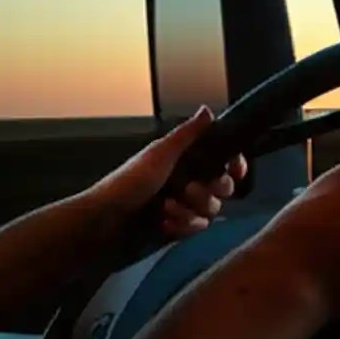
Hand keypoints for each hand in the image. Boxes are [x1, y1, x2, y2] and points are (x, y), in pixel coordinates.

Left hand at [88, 105, 248, 238]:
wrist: (105, 221)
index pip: (223, 161)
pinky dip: (181, 225)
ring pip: (211, 211)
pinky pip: (196, 228)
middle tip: (190, 189)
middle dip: (210, 190)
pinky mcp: (179, 228)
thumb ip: (187, 135)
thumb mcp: (160, 154)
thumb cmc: (130, 181)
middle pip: (223, 188)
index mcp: (185, 160)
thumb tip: (208, 110)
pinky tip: (163, 224)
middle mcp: (189, 181)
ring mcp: (185, 207)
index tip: (234, 170)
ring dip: (191, 210)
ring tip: (167, 208)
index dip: (234, 165)